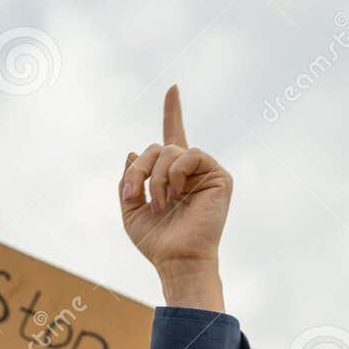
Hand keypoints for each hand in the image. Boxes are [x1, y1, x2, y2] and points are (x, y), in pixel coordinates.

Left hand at [120, 85, 229, 310]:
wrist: (176, 260)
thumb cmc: (156, 242)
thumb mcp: (130, 211)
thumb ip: (129, 181)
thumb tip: (132, 151)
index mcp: (171, 177)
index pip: (172, 138)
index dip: (173, 113)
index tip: (173, 88)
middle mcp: (189, 171)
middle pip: (157, 147)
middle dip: (140, 170)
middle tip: (135, 196)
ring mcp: (205, 172)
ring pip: (171, 151)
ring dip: (156, 177)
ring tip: (159, 204)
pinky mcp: (219, 176)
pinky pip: (191, 154)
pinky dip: (176, 172)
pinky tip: (177, 194)